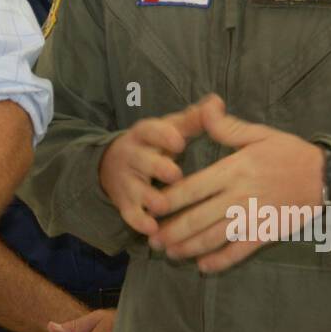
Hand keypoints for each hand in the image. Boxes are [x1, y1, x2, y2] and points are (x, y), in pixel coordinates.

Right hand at [98, 102, 202, 235]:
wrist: (114, 165)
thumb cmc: (155, 145)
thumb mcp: (170, 129)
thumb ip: (193, 119)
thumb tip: (217, 101)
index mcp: (144, 134)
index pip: (151, 130)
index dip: (163, 136)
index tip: (179, 142)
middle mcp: (132, 155)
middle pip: (142, 159)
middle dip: (157, 167)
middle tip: (174, 175)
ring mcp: (127, 180)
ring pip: (135, 189)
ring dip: (149, 198)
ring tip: (163, 207)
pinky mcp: (124, 202)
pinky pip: (130, 214)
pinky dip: (140, 222)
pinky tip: (153, 230)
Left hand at [151, 94, 323, 272]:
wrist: (326, 177)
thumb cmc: (288, 152)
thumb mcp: (259, 133)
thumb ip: (227, 126)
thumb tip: (205, 107)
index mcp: (235, 170)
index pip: (193, 187)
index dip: (170, 200)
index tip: (151, 206)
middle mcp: (240, 196)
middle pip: (198, 218)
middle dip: (172, 231)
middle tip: (151, 239)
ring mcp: (253, 217)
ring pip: (214, 237)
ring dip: (189, 247)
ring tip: (169, 253)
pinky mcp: (266, 234)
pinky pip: (239, 251)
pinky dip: (220, 261)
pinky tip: (203, 266)